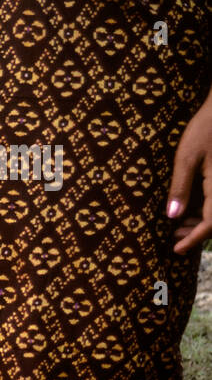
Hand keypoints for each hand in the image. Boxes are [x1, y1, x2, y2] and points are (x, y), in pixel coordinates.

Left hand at [168, 94, 211, 254]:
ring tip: (179, 226)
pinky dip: (207, 208)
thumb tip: (172, 217)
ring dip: (202, 222)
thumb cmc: (205, 129)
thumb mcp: (186, 158)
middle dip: (198, 233)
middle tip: (174, 239)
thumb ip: (180, 187)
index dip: (195, 240)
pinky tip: (190, 208)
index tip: (177, 250)